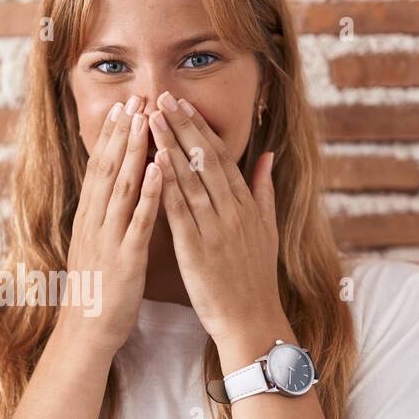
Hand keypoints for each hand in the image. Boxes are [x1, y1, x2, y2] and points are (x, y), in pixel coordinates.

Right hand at [57, 96, 163, 355]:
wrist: (86, 330)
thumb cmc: (96, 291)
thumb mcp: (95, 247)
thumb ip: (104, 219)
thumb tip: (111, 195)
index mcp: (90, 218)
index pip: (100, 169)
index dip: (111, 137)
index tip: (123, 107)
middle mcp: (95, 222)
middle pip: (109, 168)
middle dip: (122, 132)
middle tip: (135, 98)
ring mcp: (109, 238)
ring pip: (122, 186)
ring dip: (134, 151)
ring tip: (146, 120)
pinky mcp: (125, 257)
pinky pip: (138, 220)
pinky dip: (149, 192)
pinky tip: (159, 168)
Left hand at [146, 91, 283, 346]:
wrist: (251, 321)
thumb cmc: (255, 279)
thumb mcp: (268, 231)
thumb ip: (265, 191)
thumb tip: (267, 156)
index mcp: (246, 206)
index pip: (221, 157)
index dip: (201, 128)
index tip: (182, 104)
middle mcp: (232, 211)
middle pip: (205, 160)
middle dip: (181, 126)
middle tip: (161, 97)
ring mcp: (215, 229)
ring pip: (190, 178)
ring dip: (169, 145)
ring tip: (150, 119)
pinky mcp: (197, 249)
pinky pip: (179, 211)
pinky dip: (167, 185)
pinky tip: (153, 162)